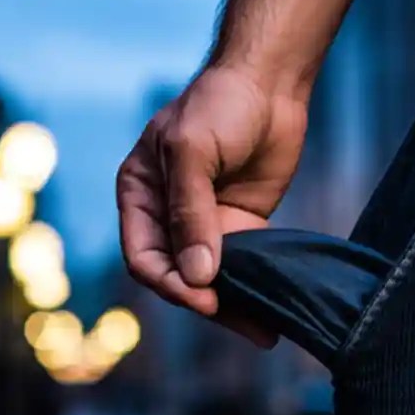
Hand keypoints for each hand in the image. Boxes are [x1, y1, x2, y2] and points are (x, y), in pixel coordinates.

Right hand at [116, 65, 308, 347]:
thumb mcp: (192, 151)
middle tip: (233, 316)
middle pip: (177, 274)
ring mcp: (205, 223)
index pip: (143, 255)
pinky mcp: (241, 226)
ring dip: (234, 305)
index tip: (203, 296)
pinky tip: (274, 310)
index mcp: (140, 196)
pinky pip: (242, 267)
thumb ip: (191, 213)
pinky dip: (254, 289)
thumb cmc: (219, 105)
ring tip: (265, 331)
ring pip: (211, 278)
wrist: (270, 83)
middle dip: (203, 300)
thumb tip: (198, 276)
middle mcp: (167, 216)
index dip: (169, 282)